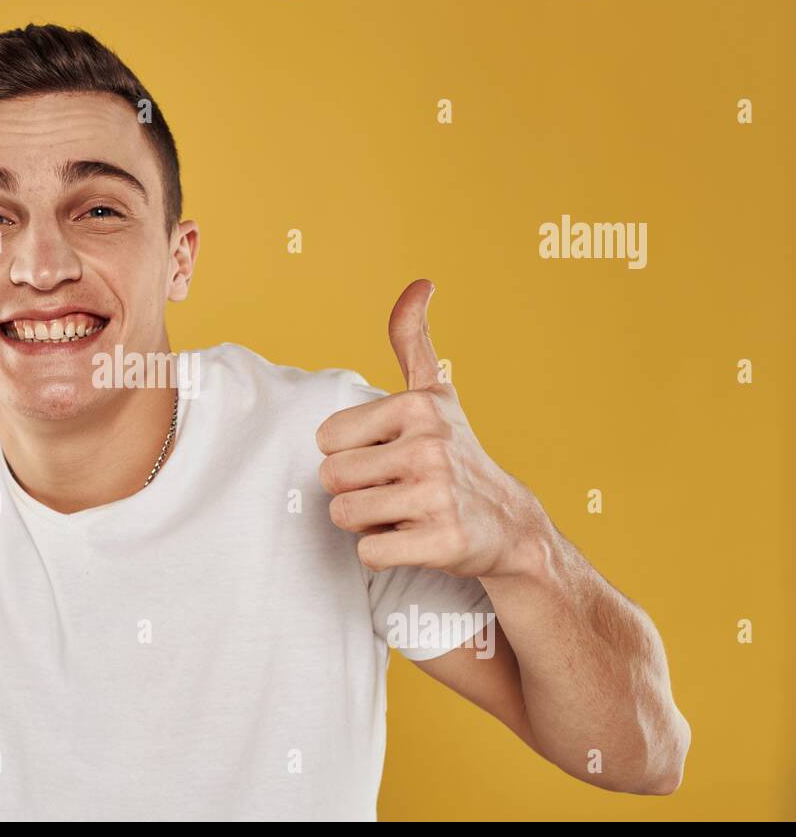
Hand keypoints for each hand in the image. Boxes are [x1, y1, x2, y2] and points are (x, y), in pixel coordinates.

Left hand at [316, 279, 545, 579]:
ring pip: (344, 516)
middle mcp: (429, 446)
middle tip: (398, 490)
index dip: (349, 455)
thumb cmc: (457, 455)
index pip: (325, 439)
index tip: (389, 457)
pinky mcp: (442, 542)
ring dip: (367, 523)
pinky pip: (368, 553)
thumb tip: (420, 283)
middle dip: (355, 491)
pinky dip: (383, 554)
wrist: (510, 525)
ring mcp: (437, 495)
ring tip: (406, 513)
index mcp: (417, 407)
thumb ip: (413, 341)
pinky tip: (415, 539)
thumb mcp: (435, 395)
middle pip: (331, 479)